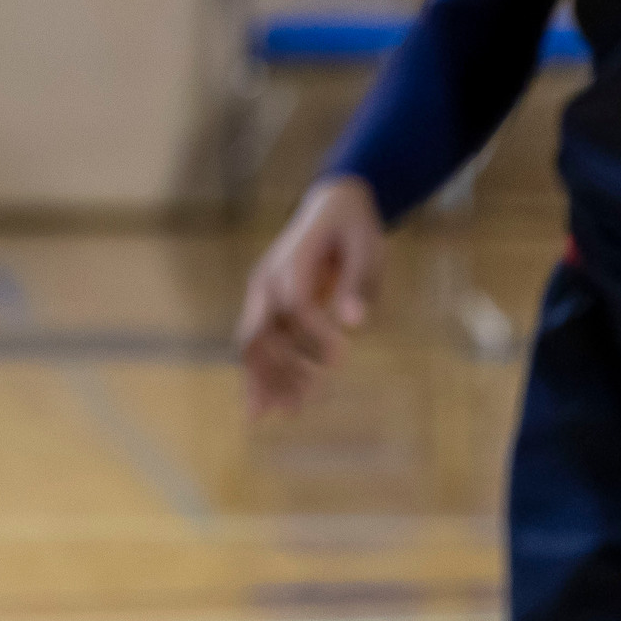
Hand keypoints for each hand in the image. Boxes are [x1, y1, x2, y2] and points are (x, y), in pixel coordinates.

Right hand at [237, 176, 385, 417]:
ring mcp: (261, 294)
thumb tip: (355, 322)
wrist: (332, 206)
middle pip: (263, 331)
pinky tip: (260, 409)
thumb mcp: (368, 247)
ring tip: (284, 413)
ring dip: (266, 381)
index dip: (315, 334)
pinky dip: (257, 377)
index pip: (296, 304)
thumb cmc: (354, 228)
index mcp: (292, 261)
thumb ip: (359, 283)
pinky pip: (255, 347)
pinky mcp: (264, 307)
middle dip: (282, 369)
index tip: (341, 359)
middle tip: (308, 400)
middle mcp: (267, 280)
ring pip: (252, 345)